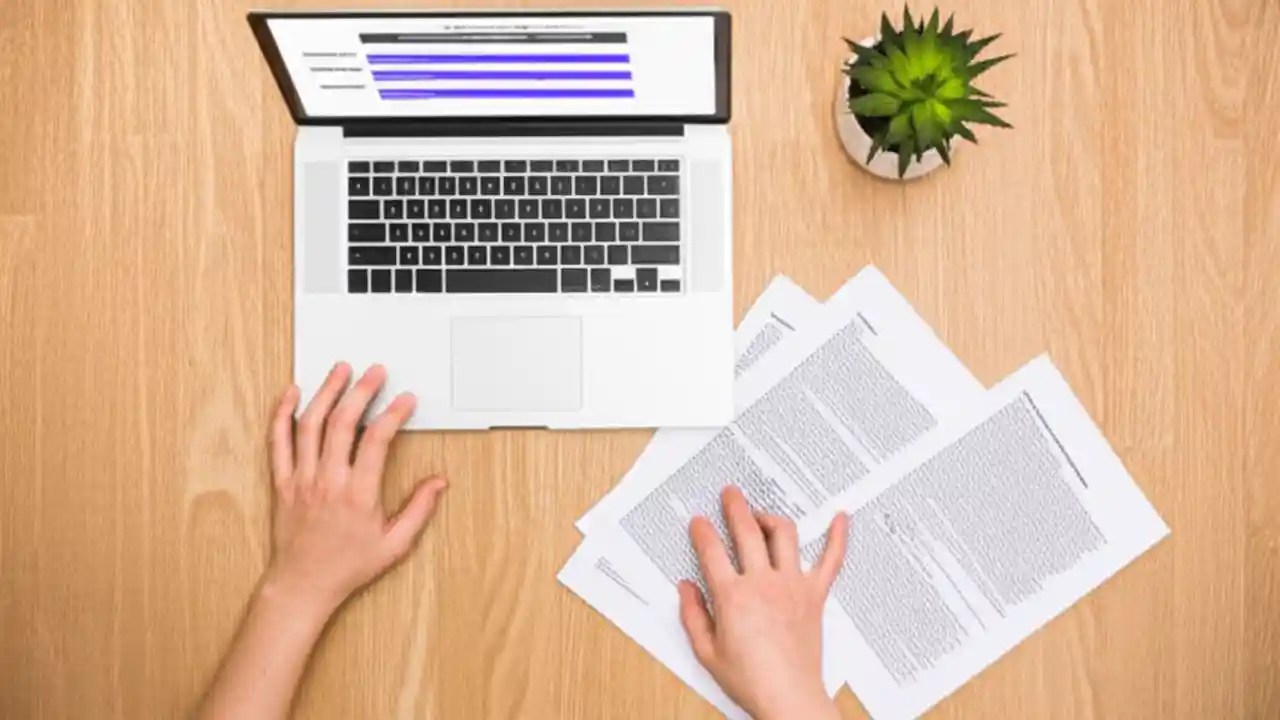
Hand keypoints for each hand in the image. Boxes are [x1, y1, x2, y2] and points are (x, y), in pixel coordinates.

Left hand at [262, 362, 447, 619]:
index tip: (405, 400)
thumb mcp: (395, 545)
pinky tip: (292, 393)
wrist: (302, 584)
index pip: (376, 441)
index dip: (393, 414)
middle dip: (361, 391)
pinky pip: (278, 441)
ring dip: (326, 392)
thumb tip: (439, 482)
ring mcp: (302, 479)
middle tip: (375, 372)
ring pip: (310, 424)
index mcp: (358, 495)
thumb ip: (419, 510)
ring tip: (340, 370)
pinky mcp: (283, 482)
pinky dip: (282, 413)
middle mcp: (328, 481)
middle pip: (343, 423)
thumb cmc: (348, 566)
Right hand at [678, 487, 848, 719]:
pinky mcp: (815, 595)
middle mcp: (762, 583)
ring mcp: (792, 585)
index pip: (711, 550)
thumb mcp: (706, 652)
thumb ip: (693, 615)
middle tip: (730, 494)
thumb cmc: (749, 680)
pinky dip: (838, 537)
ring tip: (762, 513)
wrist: (788, 698)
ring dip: (770, 517)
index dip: (702, 531)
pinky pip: (831, 560)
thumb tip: (686, 587)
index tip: (698, 522)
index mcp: (732, 596)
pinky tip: (841, 518)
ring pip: (784, 535)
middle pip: (746, 531)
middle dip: (734, 506)